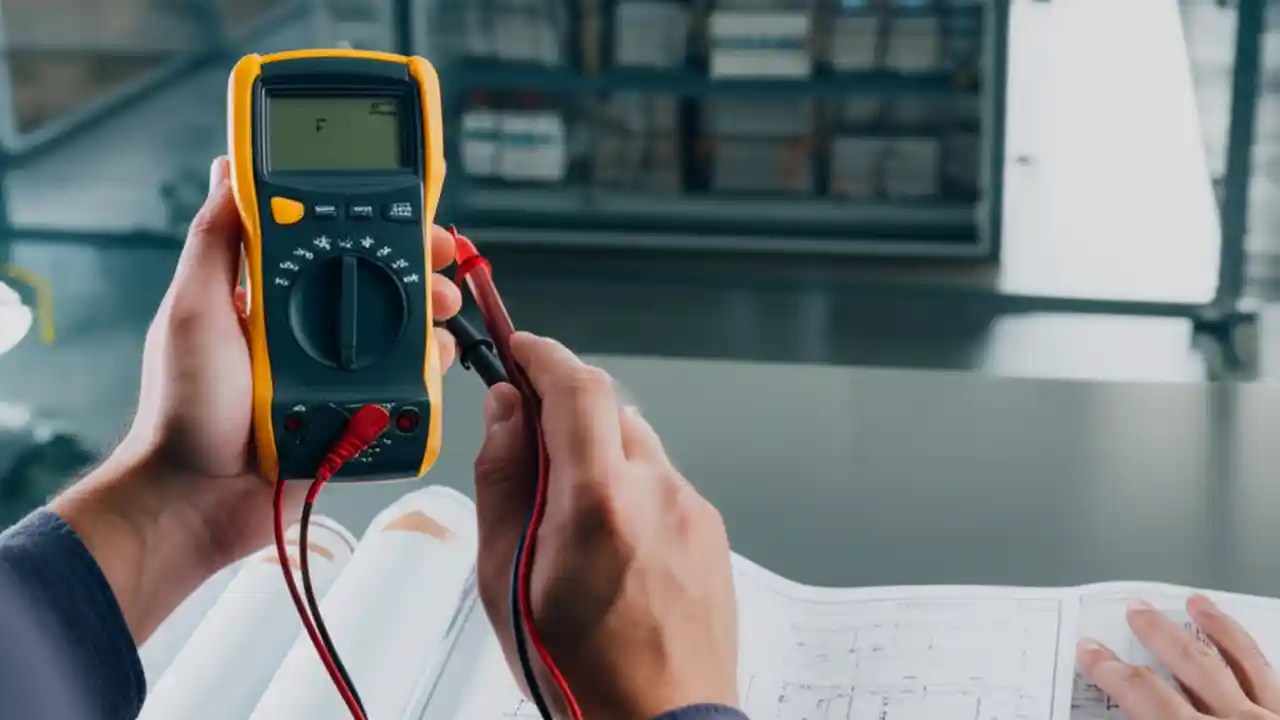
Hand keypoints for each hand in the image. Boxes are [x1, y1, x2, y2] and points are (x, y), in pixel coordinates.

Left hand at [52, 157, 462, 641]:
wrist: (196, 500)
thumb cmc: (183, 410)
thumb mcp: (193, 310)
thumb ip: (215, 242)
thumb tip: (230, 171)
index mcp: (270, 293)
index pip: (330, 238)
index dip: (373, 216)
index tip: (407, 205)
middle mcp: (307, 326)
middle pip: (378, 280)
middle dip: (419, 264)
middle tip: (444, 259)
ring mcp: (334, 370)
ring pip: (400, 331)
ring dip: (431, 315)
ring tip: (444, 311)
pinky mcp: (354, 412)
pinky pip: (404, 385)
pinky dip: (427, 371)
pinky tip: (435, 361)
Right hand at [472, 333, 738, 719]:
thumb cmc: (577, 669)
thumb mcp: (504, 576)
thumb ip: (503, 479)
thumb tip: (506, 411)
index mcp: (598, 501)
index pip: (576, 386)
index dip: (543, 354)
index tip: (520, 349)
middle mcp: (657, 493)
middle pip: (609, 407)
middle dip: (564, 410)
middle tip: (528, 444)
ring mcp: (692, 511)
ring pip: (637, 444)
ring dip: (598, 453)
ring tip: (568, 519)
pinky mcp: (711, 530)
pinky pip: (663, 481)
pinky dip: (631, 487)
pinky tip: (610, 543)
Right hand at [1078, 595, 1279, 718]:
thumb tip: (1119, 710)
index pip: (1142, 691)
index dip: (1109, 669)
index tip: (1091, 653)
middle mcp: (1236, 719)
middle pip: (1190, 662)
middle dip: (1157, 633)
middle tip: (1136, 610)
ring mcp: (1272, 716)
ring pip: (1242, 660)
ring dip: (1216, 627)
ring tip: (1197, 603)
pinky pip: (1272, 674)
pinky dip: (1254, 653)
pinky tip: (1247, 645)